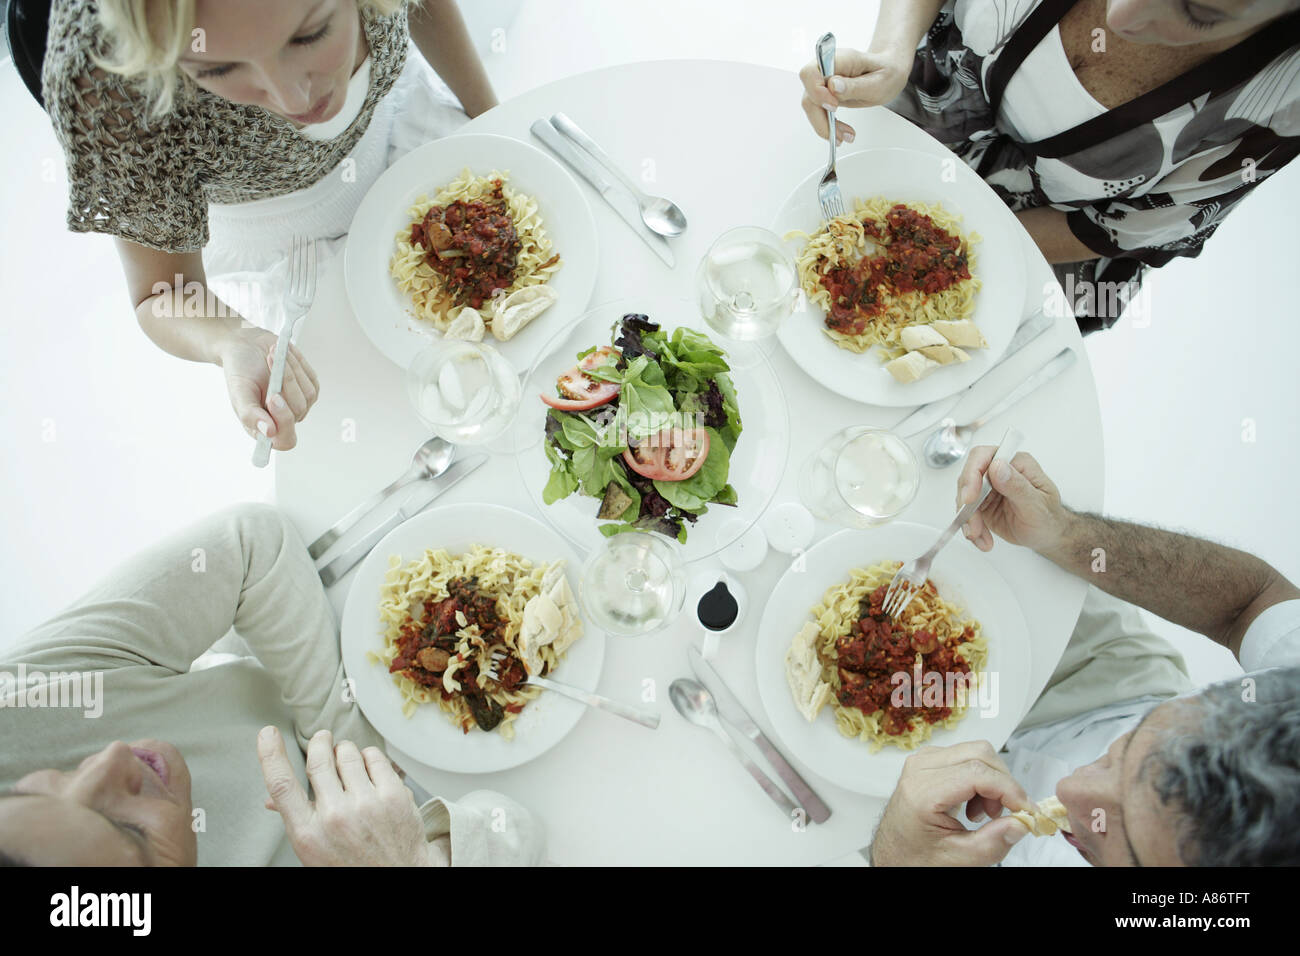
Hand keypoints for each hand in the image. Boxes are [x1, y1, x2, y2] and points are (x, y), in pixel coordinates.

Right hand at [217, 324, 319, 450]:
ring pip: (308, 394)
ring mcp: (299, 405)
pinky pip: (311, 380)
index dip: (284, 422)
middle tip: (270, 360)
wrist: (246, 349)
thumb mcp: (238, 393)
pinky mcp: (309, 389)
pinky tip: (284, 354)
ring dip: (291, 370)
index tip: (273, 398)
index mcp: (264, 428)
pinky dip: (298, 364)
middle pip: (298, 410)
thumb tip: (268, 433)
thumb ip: (250, 415)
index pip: (285, 440)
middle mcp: (284, 420)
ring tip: (272, 354)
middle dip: (285, 382)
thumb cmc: (240, 372)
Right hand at [257, 727, 437, 865]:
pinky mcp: (393, 795)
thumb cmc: (352, 863)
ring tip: (347, 763)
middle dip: (319, 742)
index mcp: (308, 833)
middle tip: (322, 740)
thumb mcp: (314, 850)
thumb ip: (296, 819)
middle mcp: (336, 817)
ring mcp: (367, 804)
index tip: (268, 735)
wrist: (397, 876)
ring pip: (348, 752)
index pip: (282, 786)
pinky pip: (375, 756)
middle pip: (319, 759)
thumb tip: (270, 800)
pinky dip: (369, 756)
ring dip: (345, 750)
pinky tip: (368, 769)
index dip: (270, 755)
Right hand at [798, 46, 912, 143]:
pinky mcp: (825, 93)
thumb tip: (833, 86)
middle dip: (821, 118)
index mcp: (841, 59)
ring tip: (844, 136)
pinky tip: (840, 133)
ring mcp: (825, 81)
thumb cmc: (886, 72)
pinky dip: (827, 125)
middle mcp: (828, 68)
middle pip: (809, 94)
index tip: (833, 106)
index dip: (816, 91)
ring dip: (824, 125)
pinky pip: (818, 111)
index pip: (811, 72)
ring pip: (811, 106)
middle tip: (839, 133)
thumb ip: (856, 85)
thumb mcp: (879, 81)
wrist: (888, 71)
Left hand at [868, 742, 1034, 865]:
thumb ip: (993, 843)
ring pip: (976, 752)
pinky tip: (973, 805)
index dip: (1009, 790)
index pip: (977, 774)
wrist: (894, 852)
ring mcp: (923, 760)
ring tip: (984, 814)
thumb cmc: (916, 855)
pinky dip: (981, 778)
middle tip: (1003, 815)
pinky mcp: (929, 760)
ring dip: (992, 781)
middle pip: (979, 754)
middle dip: (1003, 784)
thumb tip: (1022, 823)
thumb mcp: (958, 859)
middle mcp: (919, 768)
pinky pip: (967, 756)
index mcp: (922, 793)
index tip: (1027, 811)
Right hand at [955, 447, 1069, 553]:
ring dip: (969, 520)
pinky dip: (971, 528)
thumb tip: (997, 466)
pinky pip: (966, 514)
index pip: (984, 457)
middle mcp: (1000, 472)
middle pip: (969, 478)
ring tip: (979, 535)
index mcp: (1016, 463)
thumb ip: (1017, 485)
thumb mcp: (1037, 505)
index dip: (972, 474)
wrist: (1047, 536)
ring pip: (964, 498)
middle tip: (972, 523)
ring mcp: (989, 488)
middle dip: (967, 503)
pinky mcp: (982, 504)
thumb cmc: (1049, 518)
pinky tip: (982, 539)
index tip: (969, 497)